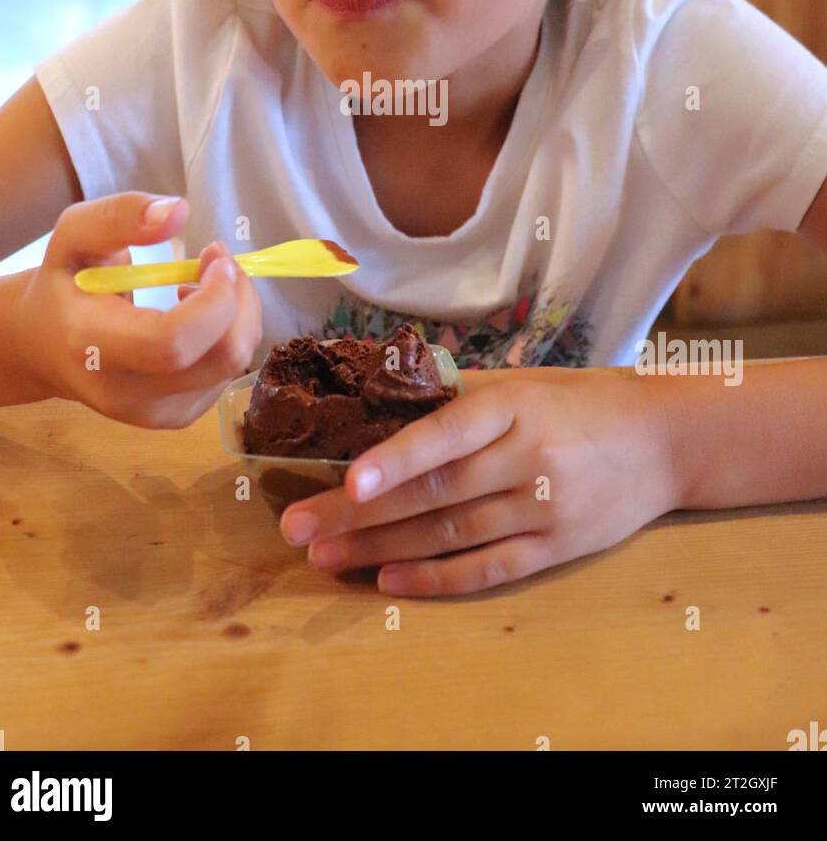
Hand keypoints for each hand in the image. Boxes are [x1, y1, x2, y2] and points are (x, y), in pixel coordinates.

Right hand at [14, 192, 261, 428]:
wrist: (41, 346)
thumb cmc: (63, 283)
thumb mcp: (74, 235)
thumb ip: (120, 216)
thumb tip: (180, 211)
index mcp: (92, 344)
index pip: (174, 342)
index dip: (215, 299)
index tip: (215, 257)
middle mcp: (124, 391)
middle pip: (222, 358)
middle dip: (240, 301)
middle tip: (218, 262)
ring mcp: (153, 413)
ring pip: (232, 367)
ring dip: (235, 316)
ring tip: (197, 288)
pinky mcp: (175, 418)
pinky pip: (226, 375)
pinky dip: (225, 337)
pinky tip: (192, 318)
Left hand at [279, 368, 676, 596]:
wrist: (664, 441)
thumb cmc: (580, 401)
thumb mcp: (525, 382)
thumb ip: (459, 394)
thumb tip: (380, 396)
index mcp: (514, 407)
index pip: (446, 436)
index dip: (397, 460)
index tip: (349, 480)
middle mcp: (528, 458)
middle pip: (435, 494)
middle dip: (360, 514)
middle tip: (299, 528)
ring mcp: (544, 509)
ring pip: (451, 536)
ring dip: (382, 549)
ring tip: (326, 556)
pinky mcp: (558, 549)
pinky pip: (488, 570)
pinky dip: (437, 578)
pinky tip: (389, 582)